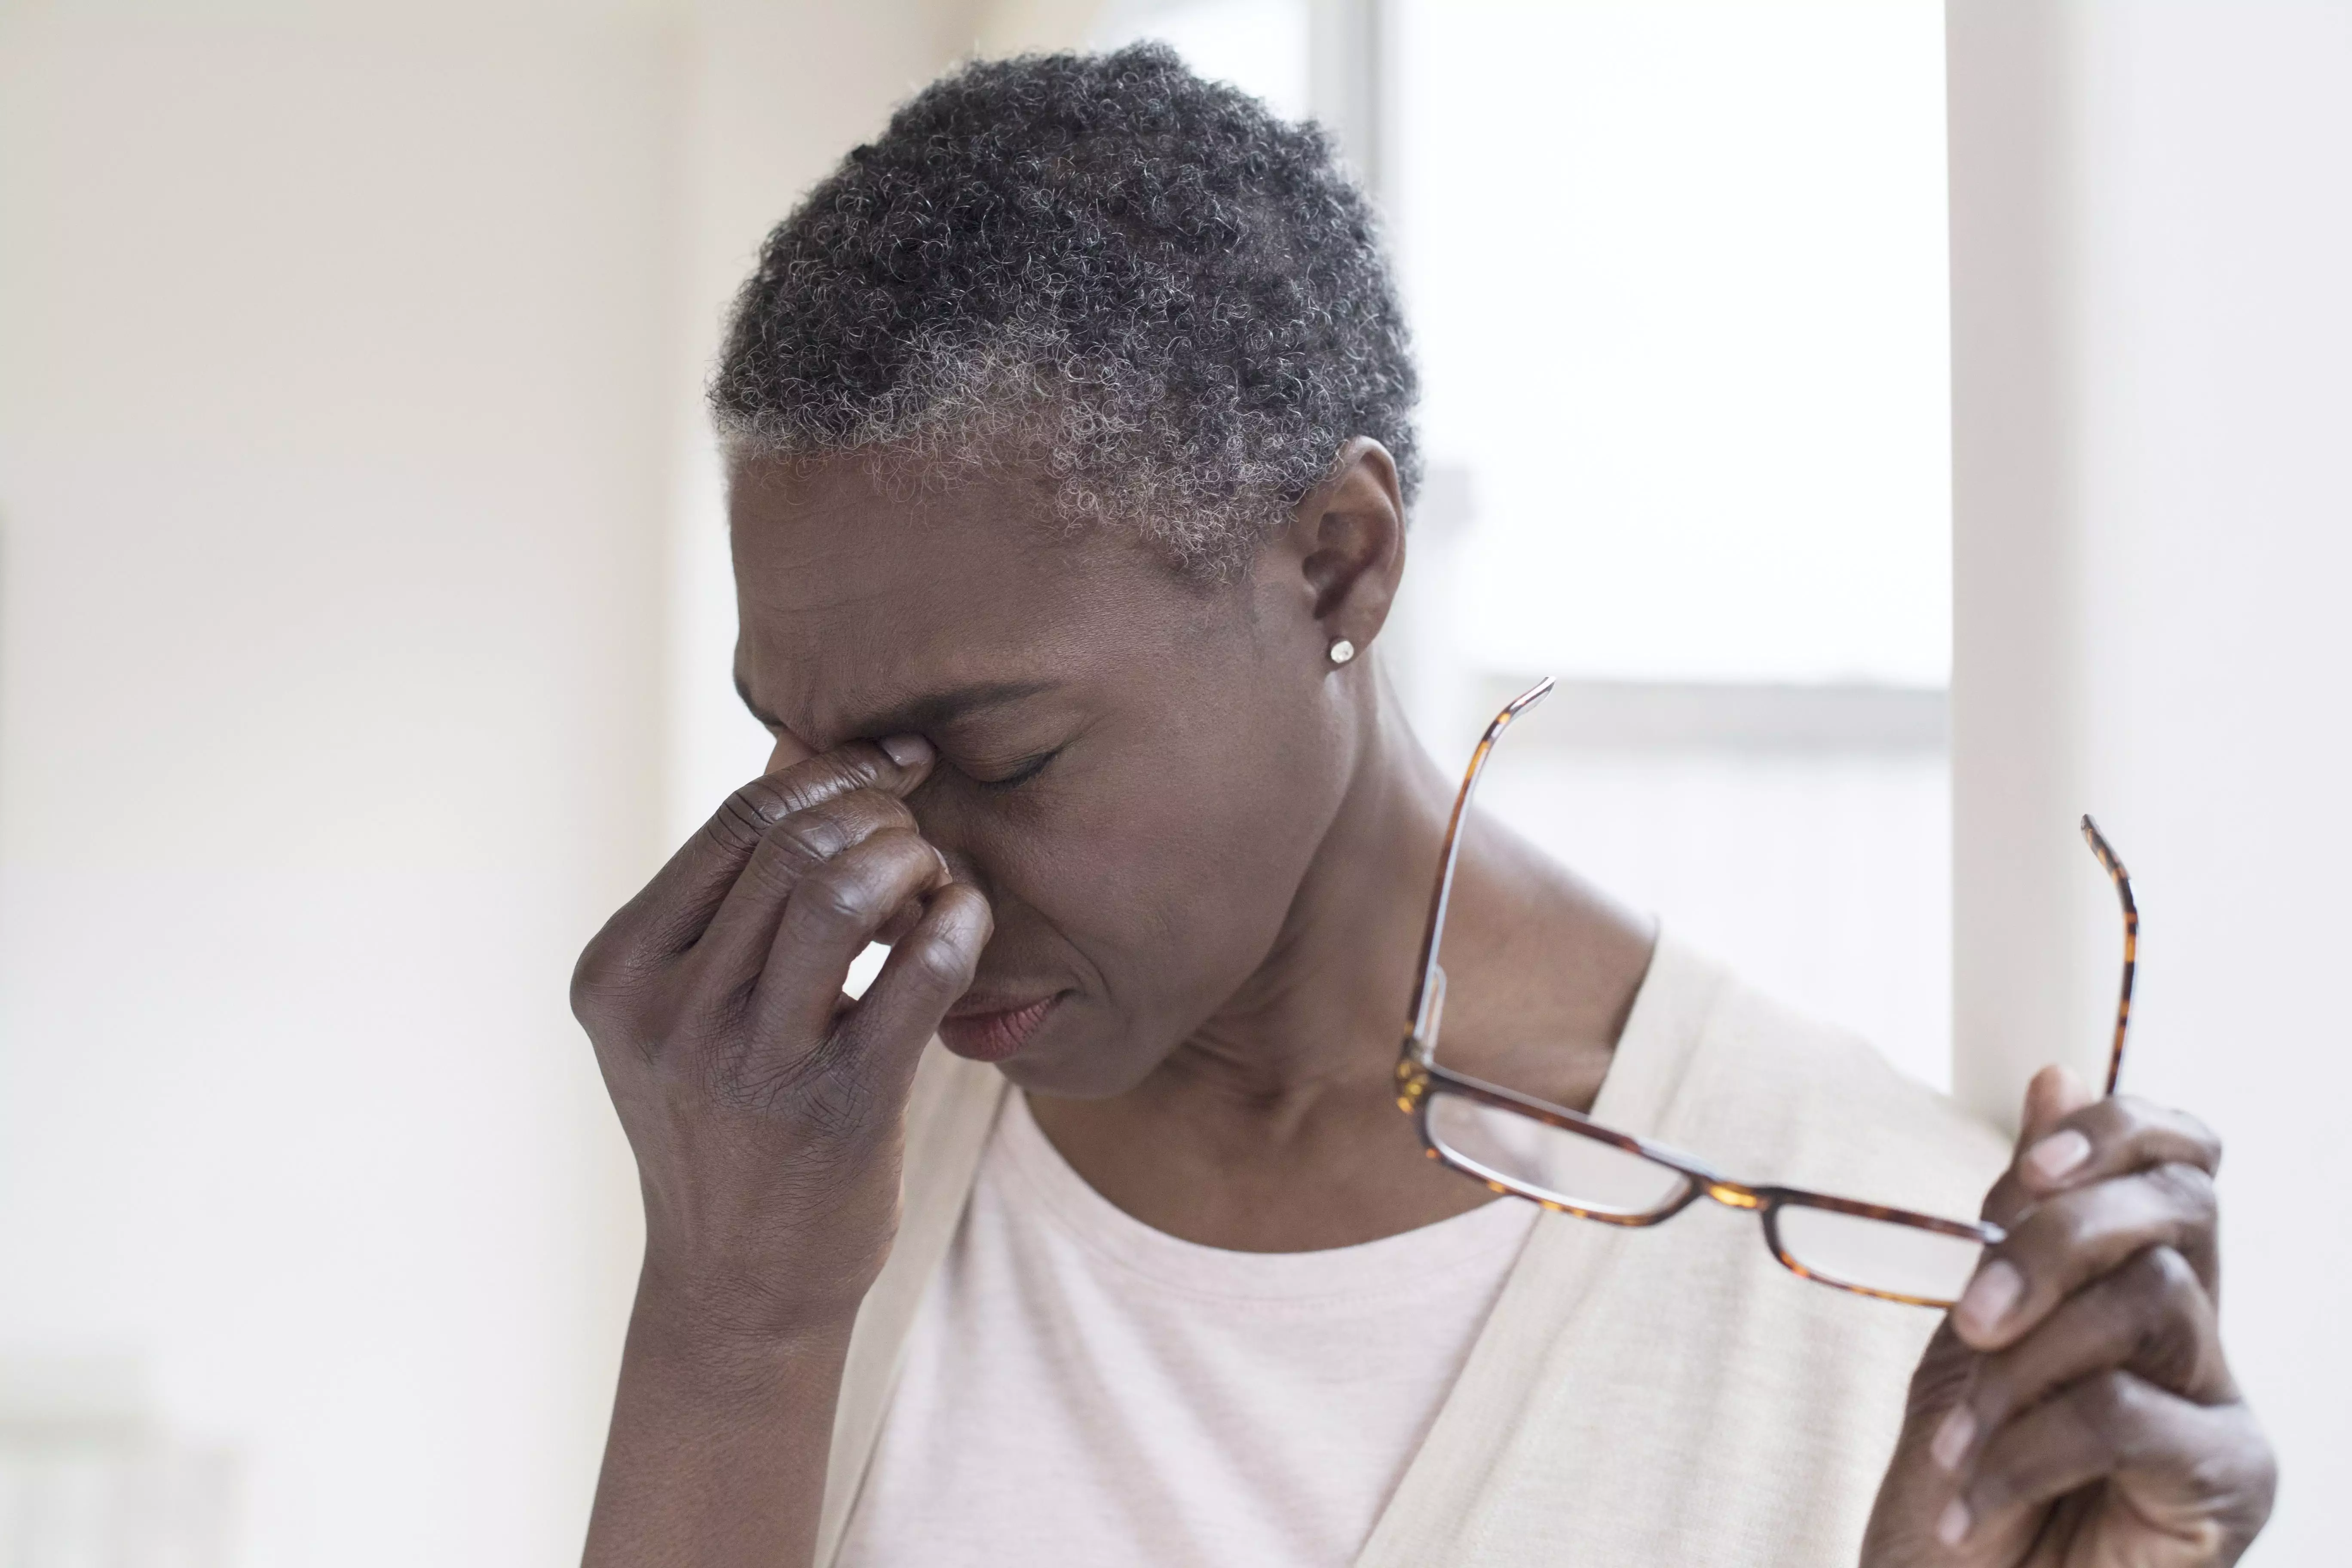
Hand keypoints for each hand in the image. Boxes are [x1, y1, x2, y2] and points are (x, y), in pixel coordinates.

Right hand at [571, 736, 992, 1342]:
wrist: (739, 1287)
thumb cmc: (730, 1123)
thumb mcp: (691, 1007)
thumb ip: (735, 890)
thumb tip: (806, 750)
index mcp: (620, 971)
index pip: (739, 820)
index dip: (832, 771)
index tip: (895, 761)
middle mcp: (668, 1012)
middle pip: (795, 842)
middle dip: (881, 813)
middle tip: (921, 833)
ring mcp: (746, 1063)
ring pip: (841, 889)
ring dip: (913, 858)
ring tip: (936, 878)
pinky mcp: (834, 1108)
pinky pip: (916, 977)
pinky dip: (958, 923)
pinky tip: (969, 919)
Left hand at [1862, 1066, 2274, 1565]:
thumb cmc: (1964, 1477)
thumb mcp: (1970, 1331)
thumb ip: (2016, 1215)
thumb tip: (2054, 1074)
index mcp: (2136, 1279)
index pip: (2181, 1155)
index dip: (2116, 1134)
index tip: (2030, 1170)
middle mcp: (2198, 1333)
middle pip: (2179, 1208)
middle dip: (2059, 1238)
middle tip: (1971, 1319)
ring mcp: (2225, 1406)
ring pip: (2152, 1298)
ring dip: (2025, 1367)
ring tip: (1956, 1443)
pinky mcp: (2232, 1482)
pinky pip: (2129, 1412)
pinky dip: (2027, 1446)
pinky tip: (1974, 1492)